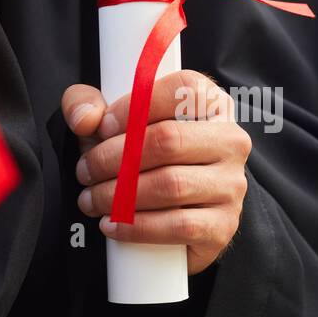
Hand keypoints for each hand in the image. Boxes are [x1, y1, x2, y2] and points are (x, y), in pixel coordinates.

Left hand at [62, 70, 250, 274]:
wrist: (174, 215)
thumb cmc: (144, 158)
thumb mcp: (113, 121)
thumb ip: (87, 105)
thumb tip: (85, 119)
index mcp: (212, 104)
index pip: (182, 89)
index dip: (135, 106)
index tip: (102, 127)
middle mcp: (230, 141)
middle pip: (168, 140)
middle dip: (114, 158)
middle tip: (85, 171)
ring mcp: (232, 184)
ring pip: (171, 185)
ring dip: (119, 195)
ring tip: (92, 199)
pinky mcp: (224, 224)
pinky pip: (178, 226)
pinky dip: (137, 227)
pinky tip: (112, 224)